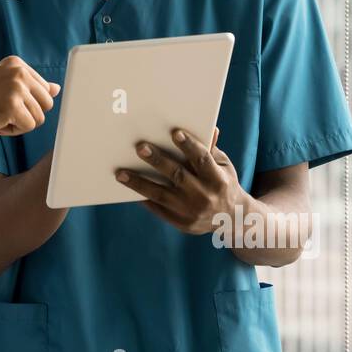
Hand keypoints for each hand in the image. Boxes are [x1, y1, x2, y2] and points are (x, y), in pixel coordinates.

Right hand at [0, 56, 60, 139]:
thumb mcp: (5, 87)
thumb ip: (31, 86)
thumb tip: (56, 88)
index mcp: (16, 63)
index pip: (45, 89)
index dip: (27, 103)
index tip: (4, 101)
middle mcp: (18, 71)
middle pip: (47, 103)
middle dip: (27, 114)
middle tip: (3, 112)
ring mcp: (16, 87)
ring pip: (40, 117)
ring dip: (20, 124)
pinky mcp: (13, 105)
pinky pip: (29, 126)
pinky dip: (13, 131)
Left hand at [115, 126, 242, 234]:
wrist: (230, 218)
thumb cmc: (222, 183)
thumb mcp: (223, 166)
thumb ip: (212, 149)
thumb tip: (210, 128)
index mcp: (218, 179)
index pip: (202, 159)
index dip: (189, 146)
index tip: (175, 133)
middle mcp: (204, 196)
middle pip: (178, 175)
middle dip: (158, 160)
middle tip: (140, 147)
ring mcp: (191, 212)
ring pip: (161, 194)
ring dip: (139, 182)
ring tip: (120, 173)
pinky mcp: (181, 223)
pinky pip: (158, 208)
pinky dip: (143, 197)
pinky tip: (128, 186)